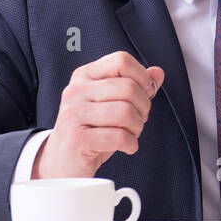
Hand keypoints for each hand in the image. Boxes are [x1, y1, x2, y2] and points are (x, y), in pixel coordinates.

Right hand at [33, 51, 163, 178]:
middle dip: (144, 107)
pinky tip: (126, 146)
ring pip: (126, 112)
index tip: (145, 92)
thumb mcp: (113, 102)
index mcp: (84, 76)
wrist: (62, 160)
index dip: (142, 77)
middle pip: (129, 88)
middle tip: (138, 119)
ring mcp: (73, 114)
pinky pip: (119, 137)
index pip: (121, 61)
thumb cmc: (92, 128)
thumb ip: (136, 85)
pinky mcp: (77, 138)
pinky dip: (131, 144)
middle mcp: (76, 91)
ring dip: (137, 127)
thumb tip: (157, 73)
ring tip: (130, 133)